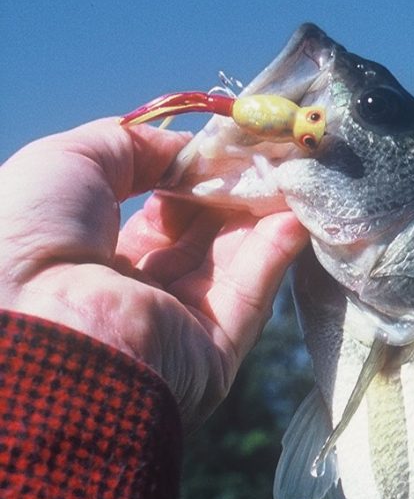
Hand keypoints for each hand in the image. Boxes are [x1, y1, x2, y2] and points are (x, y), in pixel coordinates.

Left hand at [0, 118, 308, 428]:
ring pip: (234, 261)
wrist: (41, 320)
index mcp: (94, 257)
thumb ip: (132, 147)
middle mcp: (137, 293)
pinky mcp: (213, 354)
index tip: (225, 144)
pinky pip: (251, 296)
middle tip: (268, 152)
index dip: (193, 176)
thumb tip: (188, 150)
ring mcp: (177, 326)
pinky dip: (275, 252)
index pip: (161, 215)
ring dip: (263, 212)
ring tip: (290, 169)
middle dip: (235, 191)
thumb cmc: (34, 235)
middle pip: (203, 236)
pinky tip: (294, 211)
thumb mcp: (68, 162)